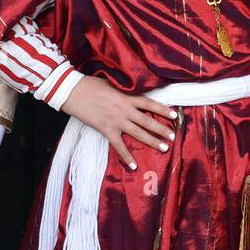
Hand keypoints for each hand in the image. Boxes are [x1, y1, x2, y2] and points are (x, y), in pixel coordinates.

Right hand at [60, 75, 177, 170]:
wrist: (74, 92)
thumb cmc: (92, 85)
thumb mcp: (112, 84)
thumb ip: (124, 91)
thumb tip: (133, 92)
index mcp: (127, 97)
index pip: (149, 103)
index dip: (163, 109)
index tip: (175, 114)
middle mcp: (125, 110)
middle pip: (147, 120)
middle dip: (161, 129)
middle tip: (173, 136)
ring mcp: (116, 121)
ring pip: (138, 133)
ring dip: (152, 141)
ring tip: (164, 148)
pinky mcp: (106, 130)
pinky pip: (119, 145)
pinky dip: (126, 156)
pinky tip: (134, 166)